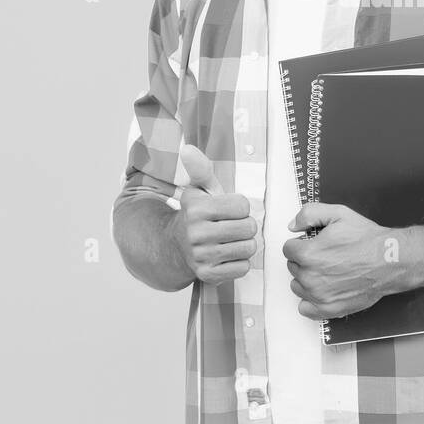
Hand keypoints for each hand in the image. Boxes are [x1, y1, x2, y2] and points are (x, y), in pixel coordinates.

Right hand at [169, 144, 259, 285]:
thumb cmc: (196, 216)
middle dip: (246, 226)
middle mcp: (196, 233)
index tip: (228, 209)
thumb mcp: (199, 190)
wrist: (174, 247)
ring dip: (245, 244)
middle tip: (233, 226)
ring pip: (249, 248)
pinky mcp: (207, 275)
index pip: (243, 205)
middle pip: (249, 228)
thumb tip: (187, 148)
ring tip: (232, 240)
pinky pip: (243, 268)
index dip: (240, 207)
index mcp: (196, 208)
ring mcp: (201, 256)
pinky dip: (240, 262)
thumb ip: (200, 169)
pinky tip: (228, 256)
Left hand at [282, 203, 401, 320]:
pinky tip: (323, 289)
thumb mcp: (338, 214)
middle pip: (293, 267)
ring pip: (297, 286)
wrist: (390, 260)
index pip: (288, 249)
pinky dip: (311, 300)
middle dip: (304, 260)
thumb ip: (309, 214)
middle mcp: (310, 277)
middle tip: (325, 255)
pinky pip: (305, 308)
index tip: (313, 244)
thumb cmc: (367, 239)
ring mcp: (319, 295)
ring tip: (327, 271)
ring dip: (306, 278)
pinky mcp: (329, 309)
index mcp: (308, 254)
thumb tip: (293, 226)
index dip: (301, 243)